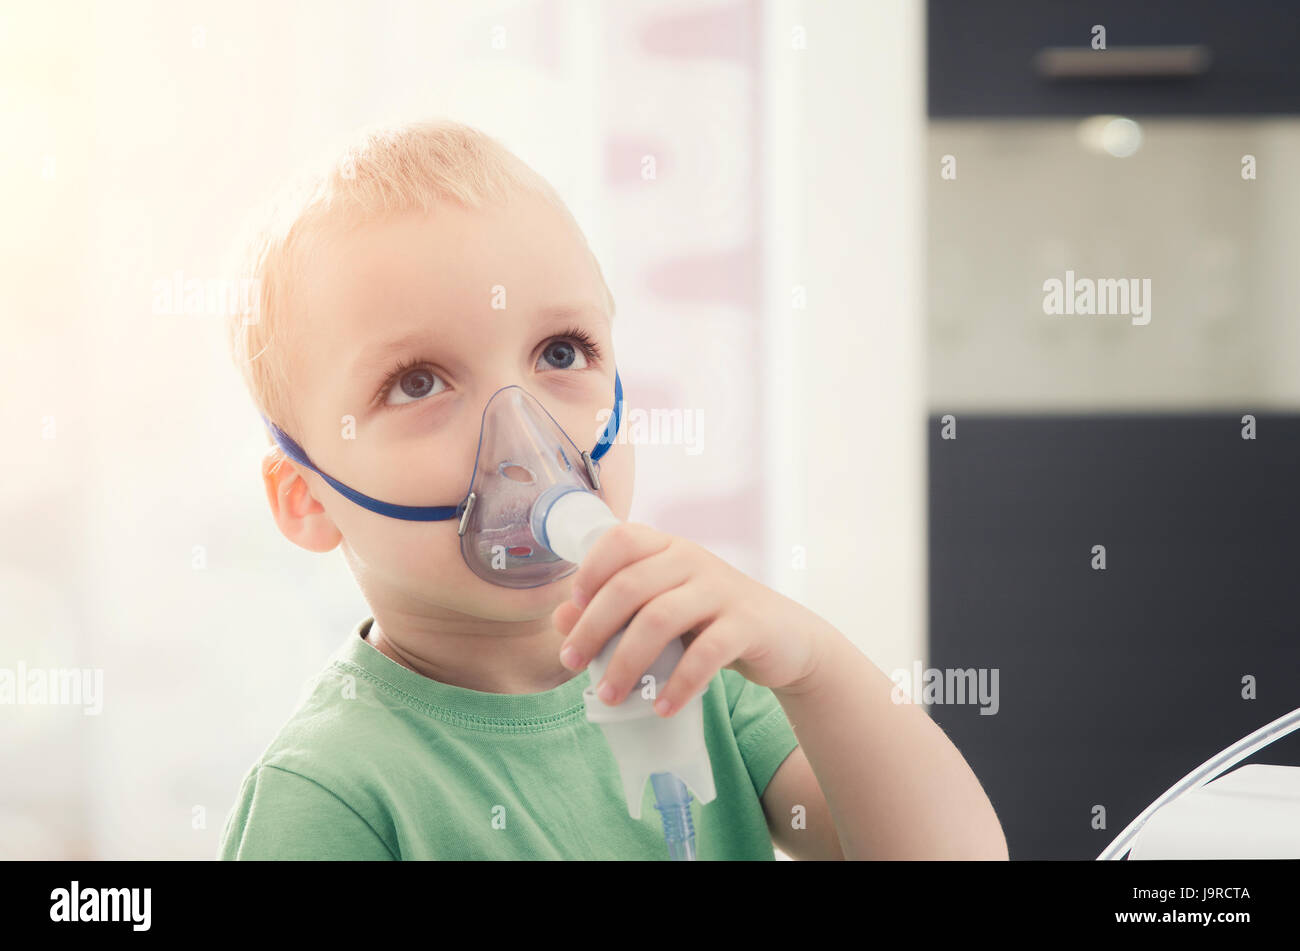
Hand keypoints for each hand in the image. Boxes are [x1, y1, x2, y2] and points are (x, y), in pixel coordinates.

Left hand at [552, 522, 835, 716]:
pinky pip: (705, 654)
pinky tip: (661, 708)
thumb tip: (561, 619)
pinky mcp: (747, 624)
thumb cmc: (712, 622)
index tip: (571, 606)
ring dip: (626, 662)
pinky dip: (677, 684)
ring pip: (659, 619)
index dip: (590, 568)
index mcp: (669, 548)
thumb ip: (617, 611)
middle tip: (571, 663)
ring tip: (609, 697)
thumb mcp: (664, 610)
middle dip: (592, 627)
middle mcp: (693, 559)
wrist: (787, 639)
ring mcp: (722, 589)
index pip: (621, 539)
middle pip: (629, 585)